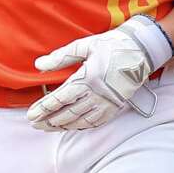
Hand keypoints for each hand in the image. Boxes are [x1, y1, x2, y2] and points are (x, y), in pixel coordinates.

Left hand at [26, 16, 172, 130]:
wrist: (142, 51)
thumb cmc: (112, 45)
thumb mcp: (85, 45)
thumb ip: (61, 57)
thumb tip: (39, 64)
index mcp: (87, 78)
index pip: (60, 98)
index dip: (44, 108)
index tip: (31, 114)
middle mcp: (96, 94)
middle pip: (67, 113)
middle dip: (48, 120)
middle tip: (35, 124)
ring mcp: (106, 103)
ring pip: (79, 120)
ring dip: (61, 126)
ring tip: (48, 127)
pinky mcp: (114, 107)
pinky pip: (94, 123)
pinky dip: (80, 126)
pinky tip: (70, 126)